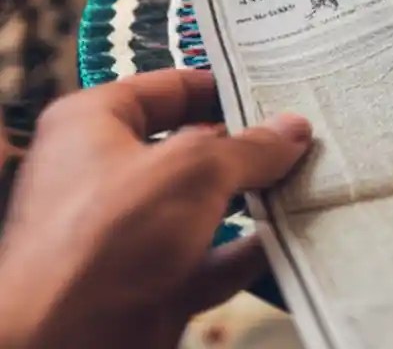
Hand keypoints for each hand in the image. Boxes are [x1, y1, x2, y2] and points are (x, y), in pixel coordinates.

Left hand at [0, 70, 310, 348]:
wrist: (65, 340)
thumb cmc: (108, 235)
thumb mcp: (192, 171)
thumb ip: (249, 148)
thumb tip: (293, 129)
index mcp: (91, 125)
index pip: (166, 88)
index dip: (222, 86)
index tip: (277, 91)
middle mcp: (106, 173)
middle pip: (191, 148)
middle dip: (248, 147)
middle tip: (306, 137)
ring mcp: (129, 231)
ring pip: (205, 204)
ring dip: (255, 199)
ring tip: (311, 181)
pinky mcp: (150, 280)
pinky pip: (211, 256)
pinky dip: (249, 250)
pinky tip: (292, 237)